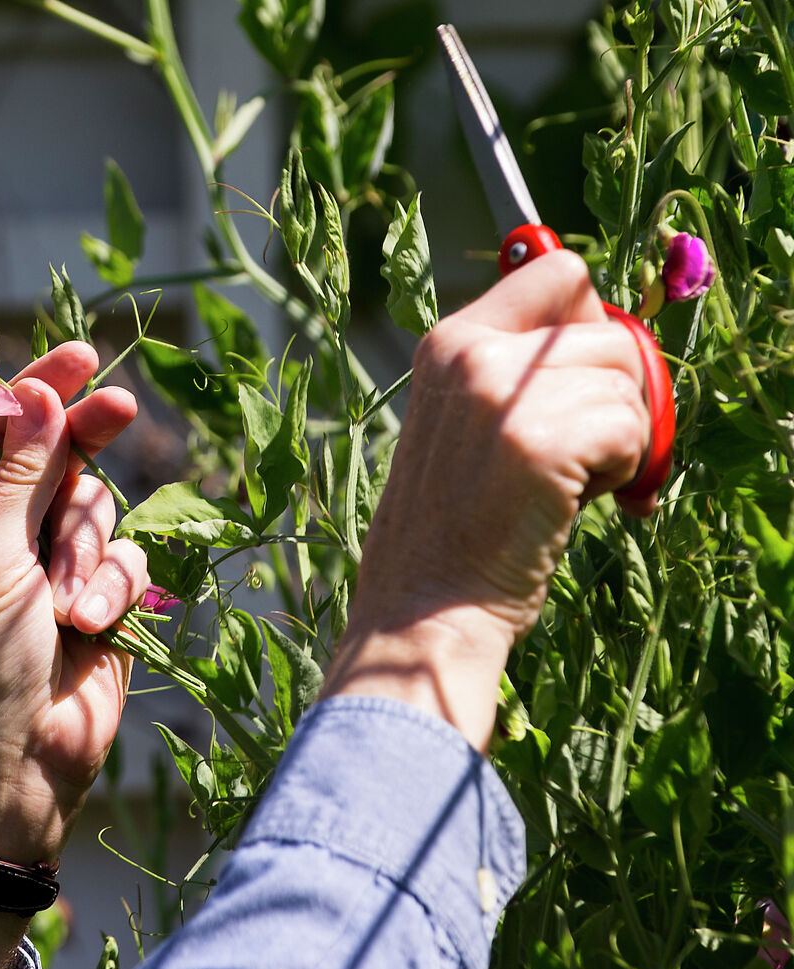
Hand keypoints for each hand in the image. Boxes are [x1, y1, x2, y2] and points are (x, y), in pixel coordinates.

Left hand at [0, 342, 146, 968]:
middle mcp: (3, 539)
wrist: (16, 767)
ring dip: (90, 550)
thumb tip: (32, 393)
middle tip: (122, 407)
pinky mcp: (101, 608)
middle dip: (86, 444)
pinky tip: (93, 628)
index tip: (80, 355)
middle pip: (59, 461)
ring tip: (68, 606)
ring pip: (100, 511)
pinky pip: (130, 562)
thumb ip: (17, 475)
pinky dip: (116, 589)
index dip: (37, 394)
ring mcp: (54, 572)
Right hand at [326, 250, 650, 748]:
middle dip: (614, 393)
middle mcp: (472, 354)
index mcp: (448, 342)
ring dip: (619, 438)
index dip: (589, 322)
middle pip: (609, 331)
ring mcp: (504, 394)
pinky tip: (570, 502)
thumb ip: (515, 369)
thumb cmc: (454, 530)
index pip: (557, 271)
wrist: (424, 608)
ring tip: (562, 483)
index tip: (581, 377)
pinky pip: (632, 429)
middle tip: (572, 452)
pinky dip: (620, 473)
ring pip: (628, 379)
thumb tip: (609, 327)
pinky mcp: (540, 439)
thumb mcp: (462, 424)